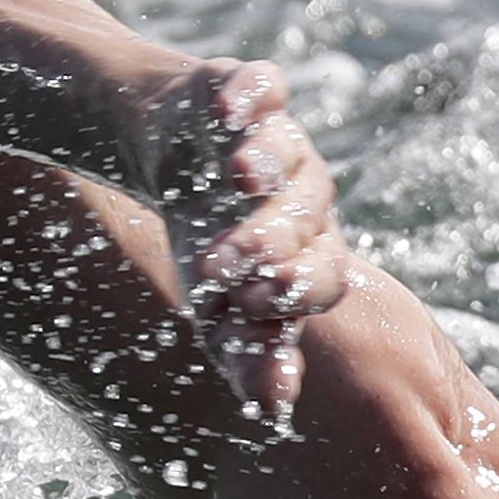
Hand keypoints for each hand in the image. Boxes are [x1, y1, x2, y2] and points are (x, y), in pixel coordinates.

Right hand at [148, 59, 349, 424]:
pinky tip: (227, 111)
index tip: (253, 303)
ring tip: (240, 178)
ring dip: (268, 162)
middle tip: (228, 264)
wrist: (175, 153)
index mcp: (313, 251)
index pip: (323, 275)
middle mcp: (309, 195)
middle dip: (270, 239)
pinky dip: (247, 95)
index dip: (296, 290)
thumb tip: (273, 412)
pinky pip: (262, 86)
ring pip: (290, 151)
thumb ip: (250, 354)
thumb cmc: (210, 245)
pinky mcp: (251, 90)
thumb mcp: (220, 308)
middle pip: (306, 217)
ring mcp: (284, 139)